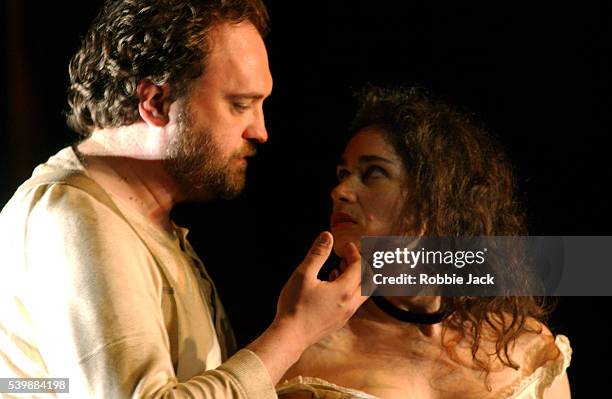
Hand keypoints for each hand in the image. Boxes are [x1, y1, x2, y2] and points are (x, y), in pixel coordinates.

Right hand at [273, 231, 366, 350]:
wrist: (290, 337)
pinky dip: (349, 289)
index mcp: (344, 290)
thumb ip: (317, 254)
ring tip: (338, 267)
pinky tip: (331, 283)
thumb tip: (327, 236)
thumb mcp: (304, 274)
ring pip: (362, 292)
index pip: (359, 266)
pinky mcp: (340, 321)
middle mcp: (350, 303)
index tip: (346, 245)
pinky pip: (353, 301)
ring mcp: (347, 314)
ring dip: (356, 277)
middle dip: (361, 265)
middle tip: (347, 256)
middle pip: (369, 280)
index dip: (354, 253)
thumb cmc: (295, 306)